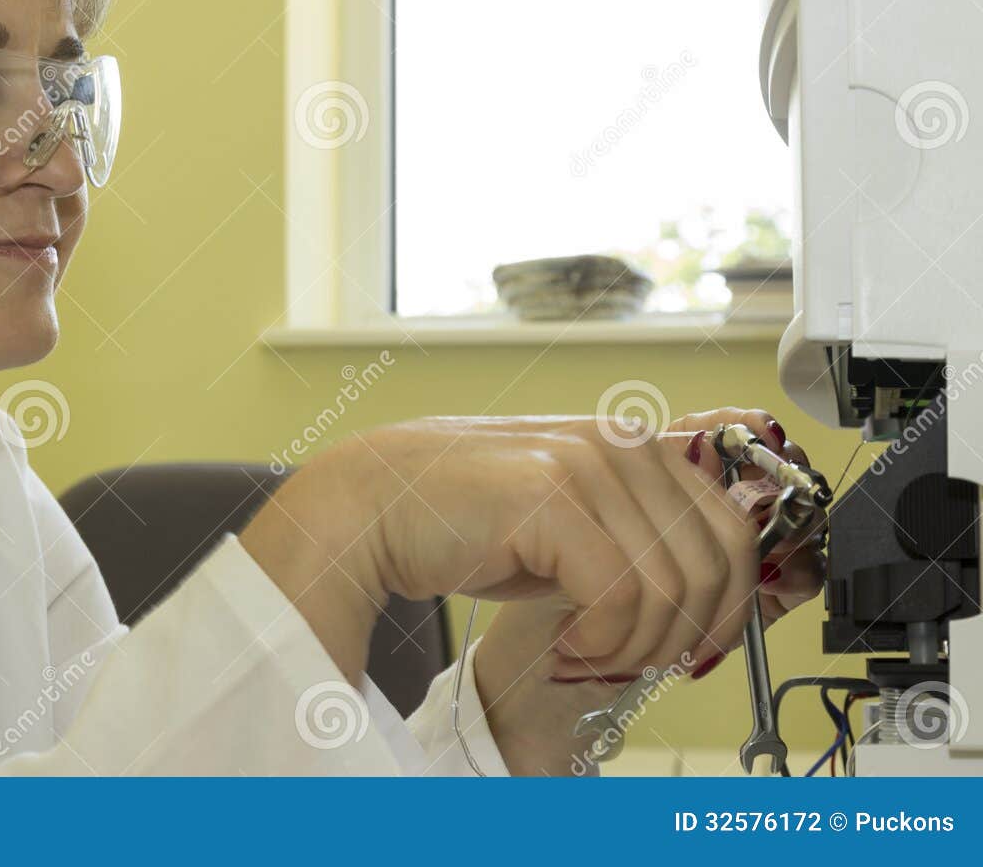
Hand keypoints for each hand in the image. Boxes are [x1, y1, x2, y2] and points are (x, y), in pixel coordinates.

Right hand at [243, 409, 808, 686]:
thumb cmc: (462, 521)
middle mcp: (620, 444)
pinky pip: (620, 596)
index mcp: (633, 445)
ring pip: (670, 587)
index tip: (697, 647)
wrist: (372, 507)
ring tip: (588, 653)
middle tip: (635, 660)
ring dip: (634, 646)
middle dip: (686, 633)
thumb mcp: (570, 522)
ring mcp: (586, 464)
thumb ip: (636, 533)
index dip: (729, 602)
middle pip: (715, 561)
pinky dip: (602, 642)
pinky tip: (567, 645)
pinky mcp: (550, 497)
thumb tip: (718, 584)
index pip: (733, 526)